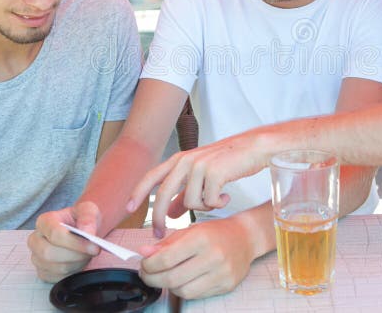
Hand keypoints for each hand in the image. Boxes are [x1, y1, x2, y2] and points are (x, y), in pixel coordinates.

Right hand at [28, 201, 101, 281]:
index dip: (75, 242)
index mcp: (44, 221)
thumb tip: (88, 233)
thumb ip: (88, 219)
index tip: (94, 245)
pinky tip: (79, 262)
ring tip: (87, 254)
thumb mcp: (88, 210)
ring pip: (56, 268)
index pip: (54, 234)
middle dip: (76, 255)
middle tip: (93, 251)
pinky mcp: (43, 272)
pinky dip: (73, 272)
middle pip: (50, 253)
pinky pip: (58, 278)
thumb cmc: (81, 219)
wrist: (82, 229)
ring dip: (77, 263)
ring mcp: (37, 257)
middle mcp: (36, 240)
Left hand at [126, 131, 272, 235]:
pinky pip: (208, 201)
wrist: (253, 148)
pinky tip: (226, 196)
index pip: (152, 176)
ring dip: (203, 207)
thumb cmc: (228, 161)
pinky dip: (217, 204)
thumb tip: (169, 214)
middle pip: (162, 194)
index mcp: (179, 159)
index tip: (128, 209)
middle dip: (158, 217)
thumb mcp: (200, 174)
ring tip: (216, 199)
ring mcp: (199, 166)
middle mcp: (186, 161)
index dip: (138, 192)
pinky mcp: (215, 173)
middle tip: (159, 233)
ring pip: (189, 202)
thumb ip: (183, 193)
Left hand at [138, 217, 256, 298]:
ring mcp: (221, 273)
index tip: (144, 265)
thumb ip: (166, 243)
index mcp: (201, 238)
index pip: (166, 258)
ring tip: (166, 276)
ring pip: (183, 291)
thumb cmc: (215, 232)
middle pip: (172, 278)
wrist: (245, 238)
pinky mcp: (226, 285)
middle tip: (147, 275)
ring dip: (168, 286)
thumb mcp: (190, 231)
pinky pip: (196, 295)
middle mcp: (213, 256)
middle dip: (153, 279)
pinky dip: (184, 290)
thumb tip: (143, 253)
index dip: (149, 265)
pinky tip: (182, 280)